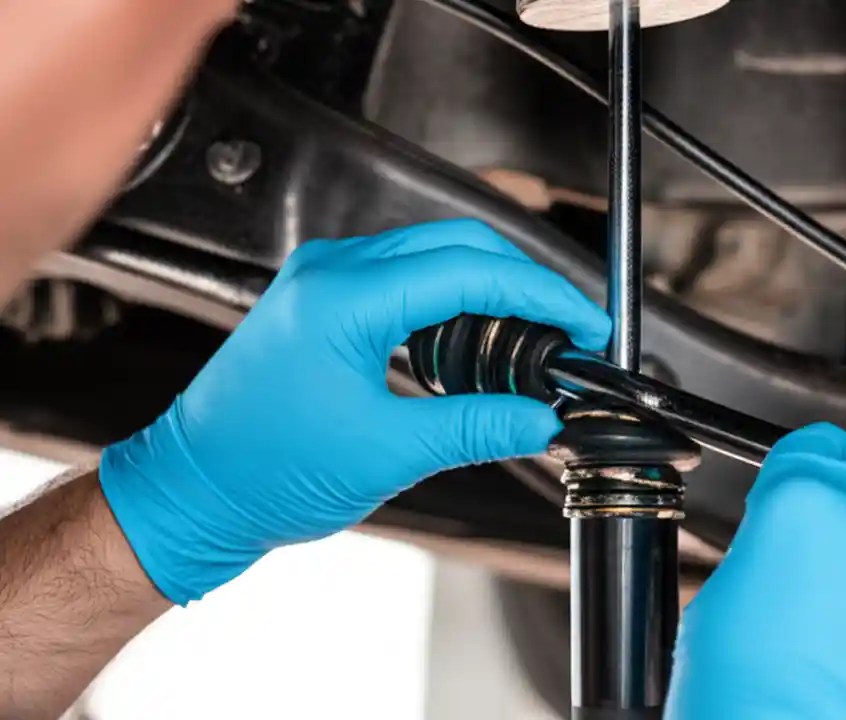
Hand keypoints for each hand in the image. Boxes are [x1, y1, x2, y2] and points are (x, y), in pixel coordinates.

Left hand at [100, 220, 609, 605]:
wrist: (195, 490)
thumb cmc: (263, 471)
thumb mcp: (387, 454)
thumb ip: (476, 427)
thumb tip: (541, 418)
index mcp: (344, 299)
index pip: (470, 271)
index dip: (542, 294)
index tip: (585, 324)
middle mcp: (332, 271)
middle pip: (459, 244)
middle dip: (526, 281)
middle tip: (571, 329)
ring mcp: (325, 278)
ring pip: (435, 253)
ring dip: (492, 288)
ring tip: (531, 341)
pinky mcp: (325, 297)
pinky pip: (407, 275)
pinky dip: (455, 299)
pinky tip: (475, 343)